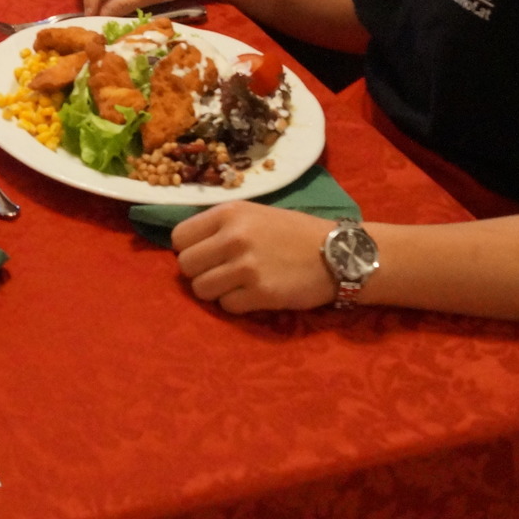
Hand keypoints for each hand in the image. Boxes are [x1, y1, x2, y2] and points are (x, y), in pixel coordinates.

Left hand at [172, 203, 337, 312]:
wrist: (339, 254)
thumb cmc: (293, 233)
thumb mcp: (254, 214)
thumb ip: (220, 226)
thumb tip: (185, 245)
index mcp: (229, 212)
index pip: (179, 237)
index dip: (190, 249)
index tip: (206, 255)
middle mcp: (234, 236)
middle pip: (185, 266)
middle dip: (200, 273)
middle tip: (222, 273)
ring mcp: (247, 266)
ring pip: (201, 289)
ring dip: (217, 291)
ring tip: (238, 285)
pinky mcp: (261, 293)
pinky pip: (227, 306)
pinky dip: (237, 305)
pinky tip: (255, 295)